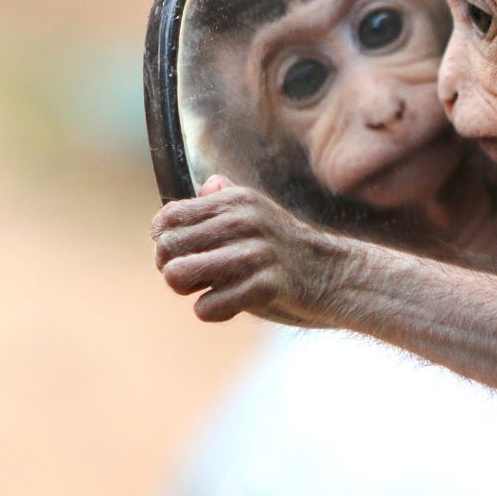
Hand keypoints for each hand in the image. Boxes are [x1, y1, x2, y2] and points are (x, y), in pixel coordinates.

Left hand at [151, 175, 328, 322]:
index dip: (163, 241)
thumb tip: (208, 184)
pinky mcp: (266, 286)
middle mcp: (244, 222)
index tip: (182, 252)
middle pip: (167, 247)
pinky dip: (212, 310)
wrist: (333, 274)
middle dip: (171, 267)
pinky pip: (206, 307)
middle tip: (195, 276)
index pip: (169, 218)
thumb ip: (227, 199)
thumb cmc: (284, 248)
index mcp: (237, 200)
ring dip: (187, 289)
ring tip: (207, 288)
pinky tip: (230, 305)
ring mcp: (255, 254)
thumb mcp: (260, 214)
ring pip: (178, 275)